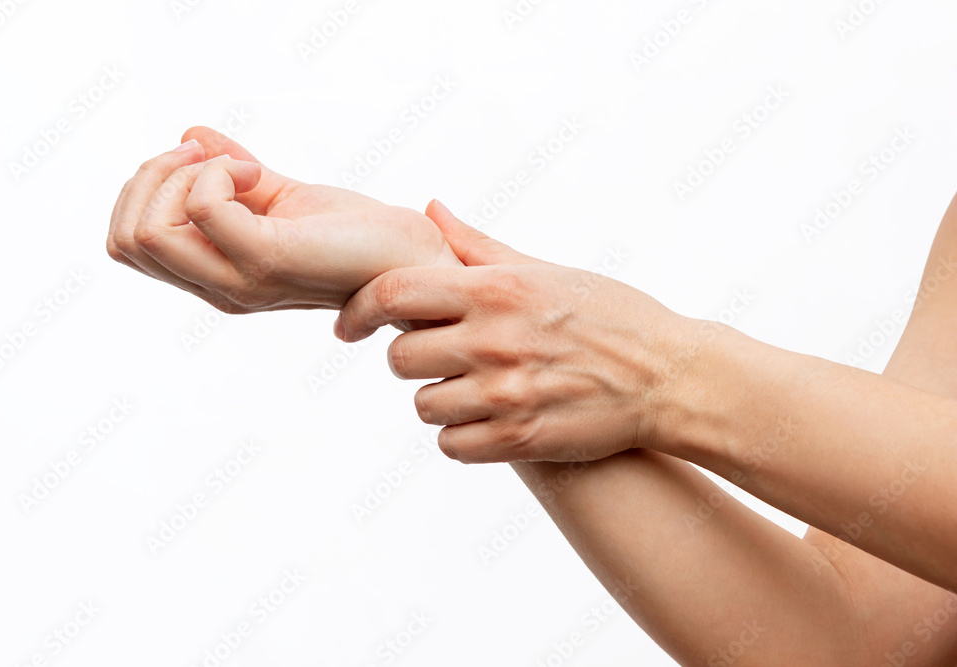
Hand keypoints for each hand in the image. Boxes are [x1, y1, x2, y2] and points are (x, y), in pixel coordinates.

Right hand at [107, 127, 460, 312]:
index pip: (127, 244)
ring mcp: (240, 282)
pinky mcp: (270, 261)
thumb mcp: (282, 196)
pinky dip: (220, 171)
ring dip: (179, 175)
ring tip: (240, 168)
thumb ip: (234, 171)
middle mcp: (220, 289)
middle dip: (153, 178)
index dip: (148, 189)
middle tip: (214, 160)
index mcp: (215, 277)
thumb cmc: (356, 233)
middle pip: (125, 239)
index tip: (205, 163)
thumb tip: (191, 134)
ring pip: (146, 230)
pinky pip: (204, 206)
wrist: (415, 259)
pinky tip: (261, 176)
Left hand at [336, 203, 695, 462]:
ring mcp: (506, 394)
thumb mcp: (544, 269)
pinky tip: (487, 419)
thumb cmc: (610, 314)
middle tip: (440, 354)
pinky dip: (461, 435)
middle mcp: (494, 339)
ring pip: (422, 404)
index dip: (359, 309)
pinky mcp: (521, 440)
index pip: (392, 292)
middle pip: (398, 357)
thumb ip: (477, 246)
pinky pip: (450, 444)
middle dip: (411, 356)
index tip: (351, 323)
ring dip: (438, 397)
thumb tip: (429, 209)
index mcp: (496, 288)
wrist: (672, 378)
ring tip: (473, 387)